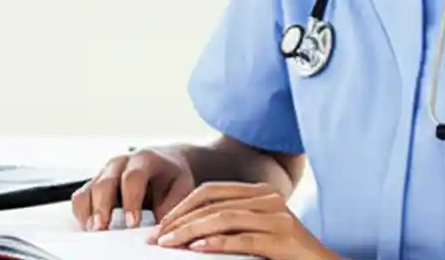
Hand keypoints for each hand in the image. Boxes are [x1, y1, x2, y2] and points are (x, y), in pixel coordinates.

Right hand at [70, 147, 195, 230]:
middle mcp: (121, 163)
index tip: (132, 223)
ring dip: (88, 211)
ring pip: (89, 189)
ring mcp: (105, 172)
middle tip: (102, 228)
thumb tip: (158, 233)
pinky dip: (82, 213)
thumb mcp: (181, 188)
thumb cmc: (172, 177)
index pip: (133, 177)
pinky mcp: (95, 184)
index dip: (131, 200)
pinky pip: (81, 197)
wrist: (165, 161)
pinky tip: (89, 227)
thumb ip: (170, 209)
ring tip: (93, 230)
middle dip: (102, 207)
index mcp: (144, 159)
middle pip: (105, 182)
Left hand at [148, 182, 334, 259]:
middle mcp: (269, 199)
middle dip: (180, 220)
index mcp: (259, 193)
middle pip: (213, 204)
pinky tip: (198, 248)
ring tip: (170, 244)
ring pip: (224, 218)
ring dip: (191, 231)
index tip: (162, 224)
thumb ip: (231, 225)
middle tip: (158, 238)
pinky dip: (217, 242)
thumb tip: (187, 233)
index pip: (211, 191)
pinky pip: (243, 238)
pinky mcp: (284, 238)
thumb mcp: (256, 232)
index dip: (182, 206)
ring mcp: (278, 217)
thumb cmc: (286, 254)